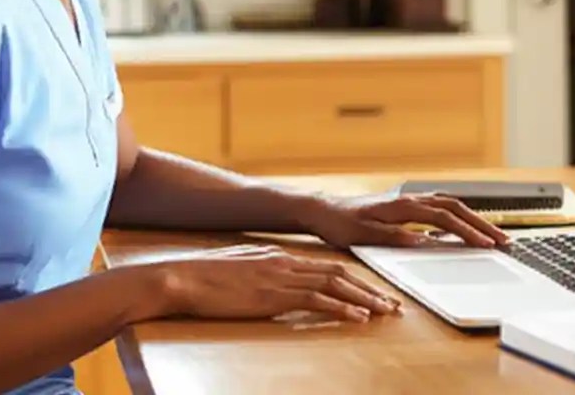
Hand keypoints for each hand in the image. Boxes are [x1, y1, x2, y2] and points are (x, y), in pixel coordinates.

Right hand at [157, 245, 402, 322]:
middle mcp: (287, 263)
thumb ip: (264, 275)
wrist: (182, 277)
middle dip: (370, 289)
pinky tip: (358, 317)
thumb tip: (275, 287)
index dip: (355, 280)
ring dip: (364, 299)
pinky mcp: (275, 294)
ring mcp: (282, 277)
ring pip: (336, 285)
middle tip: (392, 304)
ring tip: (385, 312)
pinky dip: (342, 308)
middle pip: (340, 274)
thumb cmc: (204, 278)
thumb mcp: (241, 270)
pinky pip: (317, 300)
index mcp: (281, 257)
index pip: (328, 267)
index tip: (374, 292)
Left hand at [309, 193, 509, 248]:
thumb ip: (392, 237)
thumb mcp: (363, 235)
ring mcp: (411, 200)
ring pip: (452, 205)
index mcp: (404, 206)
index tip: (487, 245)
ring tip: (494, 234)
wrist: (324, 209)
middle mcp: (411, 199)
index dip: (468, 231)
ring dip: (474, 218)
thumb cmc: (341, 223)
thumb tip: (421, 241)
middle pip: (457, 208)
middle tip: (505, 240)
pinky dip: (460, 215)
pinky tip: (466, 226)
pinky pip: (442, 207)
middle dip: (482, 224)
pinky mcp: (408, 206)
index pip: (445, 218)